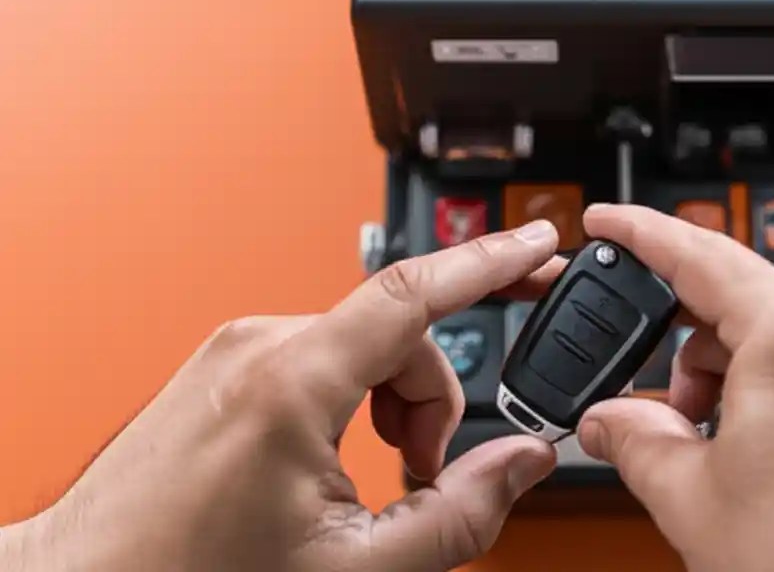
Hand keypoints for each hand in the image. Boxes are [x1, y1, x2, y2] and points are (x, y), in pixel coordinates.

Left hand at [7, 221, 561, 571]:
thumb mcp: (353, 570)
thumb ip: (458, 514)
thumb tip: (522, 461)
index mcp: (294, 380)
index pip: (416, 291)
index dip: (492, 262)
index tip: (539, 243)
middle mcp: (262, 344)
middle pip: (399, 334)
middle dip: (433, 401)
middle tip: (422, 475)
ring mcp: (238, 350)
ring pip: (362, 348)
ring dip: (393, 405)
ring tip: (376, 476)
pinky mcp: (226, 363)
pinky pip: (321, 356)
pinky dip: (352, 400)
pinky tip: (339, 460)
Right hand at [577, 205, 773, 571]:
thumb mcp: (693, 499)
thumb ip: (634, 440)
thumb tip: (608, 420)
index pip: (701, 255)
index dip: (643, 234)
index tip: (613, 222)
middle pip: (751, 304)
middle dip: (694, 348)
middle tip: (668, 414)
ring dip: (747, 376)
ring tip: (729, 452)